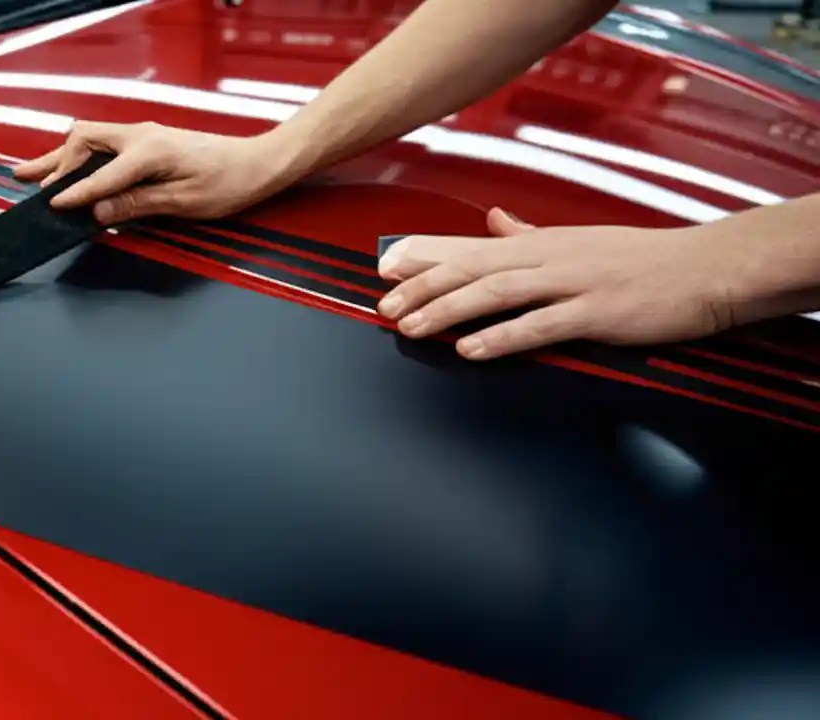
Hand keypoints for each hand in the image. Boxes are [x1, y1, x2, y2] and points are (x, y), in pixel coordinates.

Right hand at [13, 121, 290, 224]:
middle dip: (53, 166)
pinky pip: (104, 145)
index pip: (100, 175)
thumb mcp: (184, 202)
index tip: (51, 207)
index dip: (73, 194)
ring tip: (28, 173)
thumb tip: (100, 210)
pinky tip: (67, 168)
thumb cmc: (229, 182)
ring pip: (89, 140)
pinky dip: (79, 157)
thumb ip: (138, 203)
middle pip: (83, 143)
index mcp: (149, 151)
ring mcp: (143, 136)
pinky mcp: (148, 142)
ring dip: (60, 158)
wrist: (257, 163)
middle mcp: (141, 136)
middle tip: (26, 186)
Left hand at [376, 208, 741, 359]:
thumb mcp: (580, 240)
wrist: (708, 269)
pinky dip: (502, 337)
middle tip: (384, 303)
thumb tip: (496, 221)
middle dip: (423, 286)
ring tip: (411, 325)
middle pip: (473, 269)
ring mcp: (573, 283)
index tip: (385, 265)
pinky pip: (540, 326)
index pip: (471, 246)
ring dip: (448, 310)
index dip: (425, 255)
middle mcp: (550, 257)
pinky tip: (472, 349)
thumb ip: (531, 235)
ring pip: (497, 293)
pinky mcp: (596, 313)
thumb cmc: (644, 259)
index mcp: (543, 242)